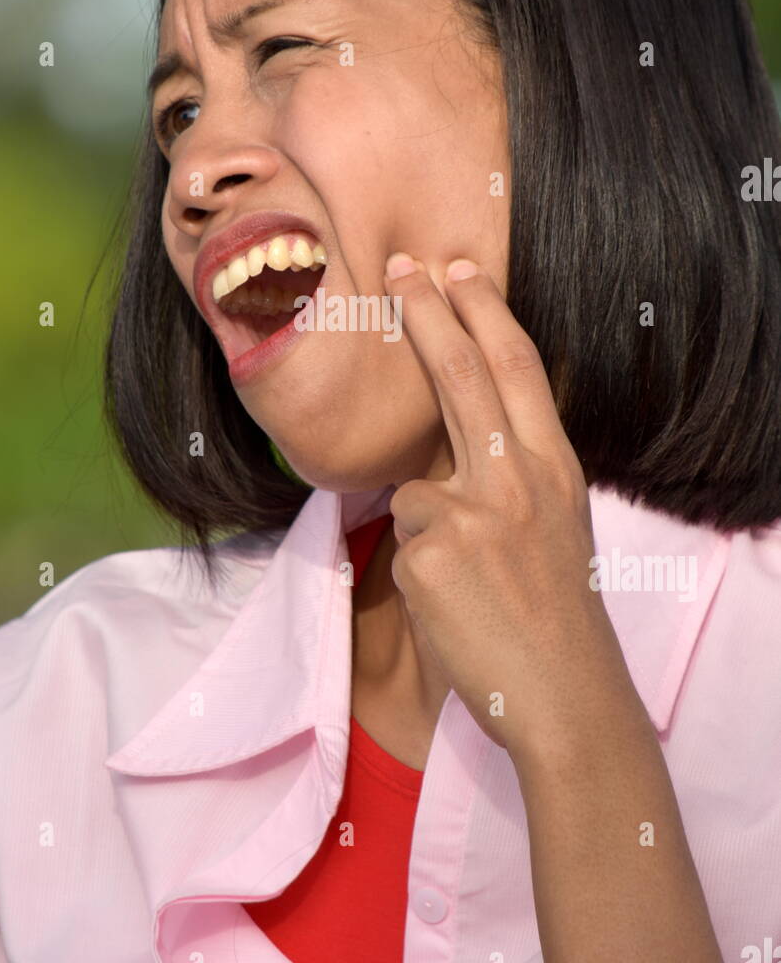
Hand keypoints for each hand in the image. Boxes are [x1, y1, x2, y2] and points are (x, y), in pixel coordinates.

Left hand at [382, 252, 644, 760]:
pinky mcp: (429, 555)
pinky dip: (421, 575)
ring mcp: (471, 514)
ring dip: (432, 535)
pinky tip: (456, 607)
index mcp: (555, 467)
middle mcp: (516, 478)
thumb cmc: (558, 611)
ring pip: (416, 490)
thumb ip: (508, 477)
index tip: (456, 269)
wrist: (563, 694)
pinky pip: (404, 546)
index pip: (516, 367)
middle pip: (461, 376)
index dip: (483, 311)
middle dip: (426, 314)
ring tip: (474, 587)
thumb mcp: (554, 525)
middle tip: (398, 268)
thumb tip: (450, 455)